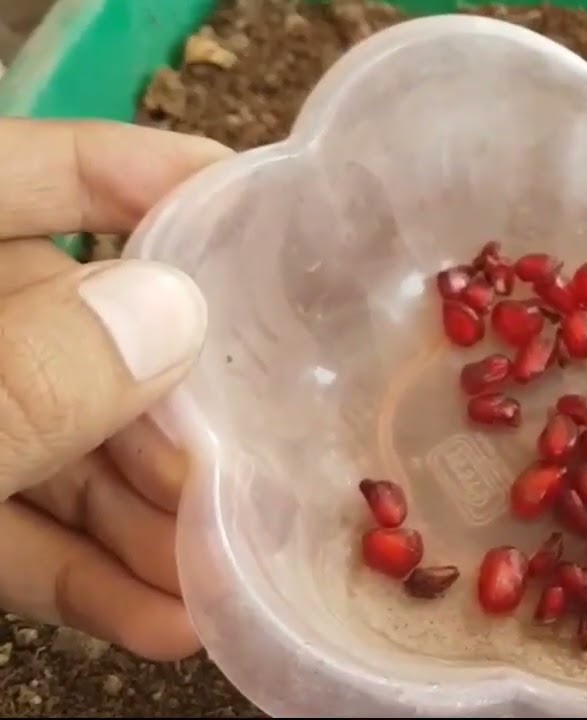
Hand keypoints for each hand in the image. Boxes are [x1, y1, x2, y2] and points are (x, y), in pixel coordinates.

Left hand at [0, 119, 227, 660]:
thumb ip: (16, 384)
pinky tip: (168, 621)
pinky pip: (17, 534)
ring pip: (55, 447)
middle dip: (171, 407)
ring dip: (146, 515)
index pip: (18, 175)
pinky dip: (89, 578)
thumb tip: (172, 314)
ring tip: (228, 562)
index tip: (256, 204)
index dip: (138, 172)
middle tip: (251, 454)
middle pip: (69, 332)